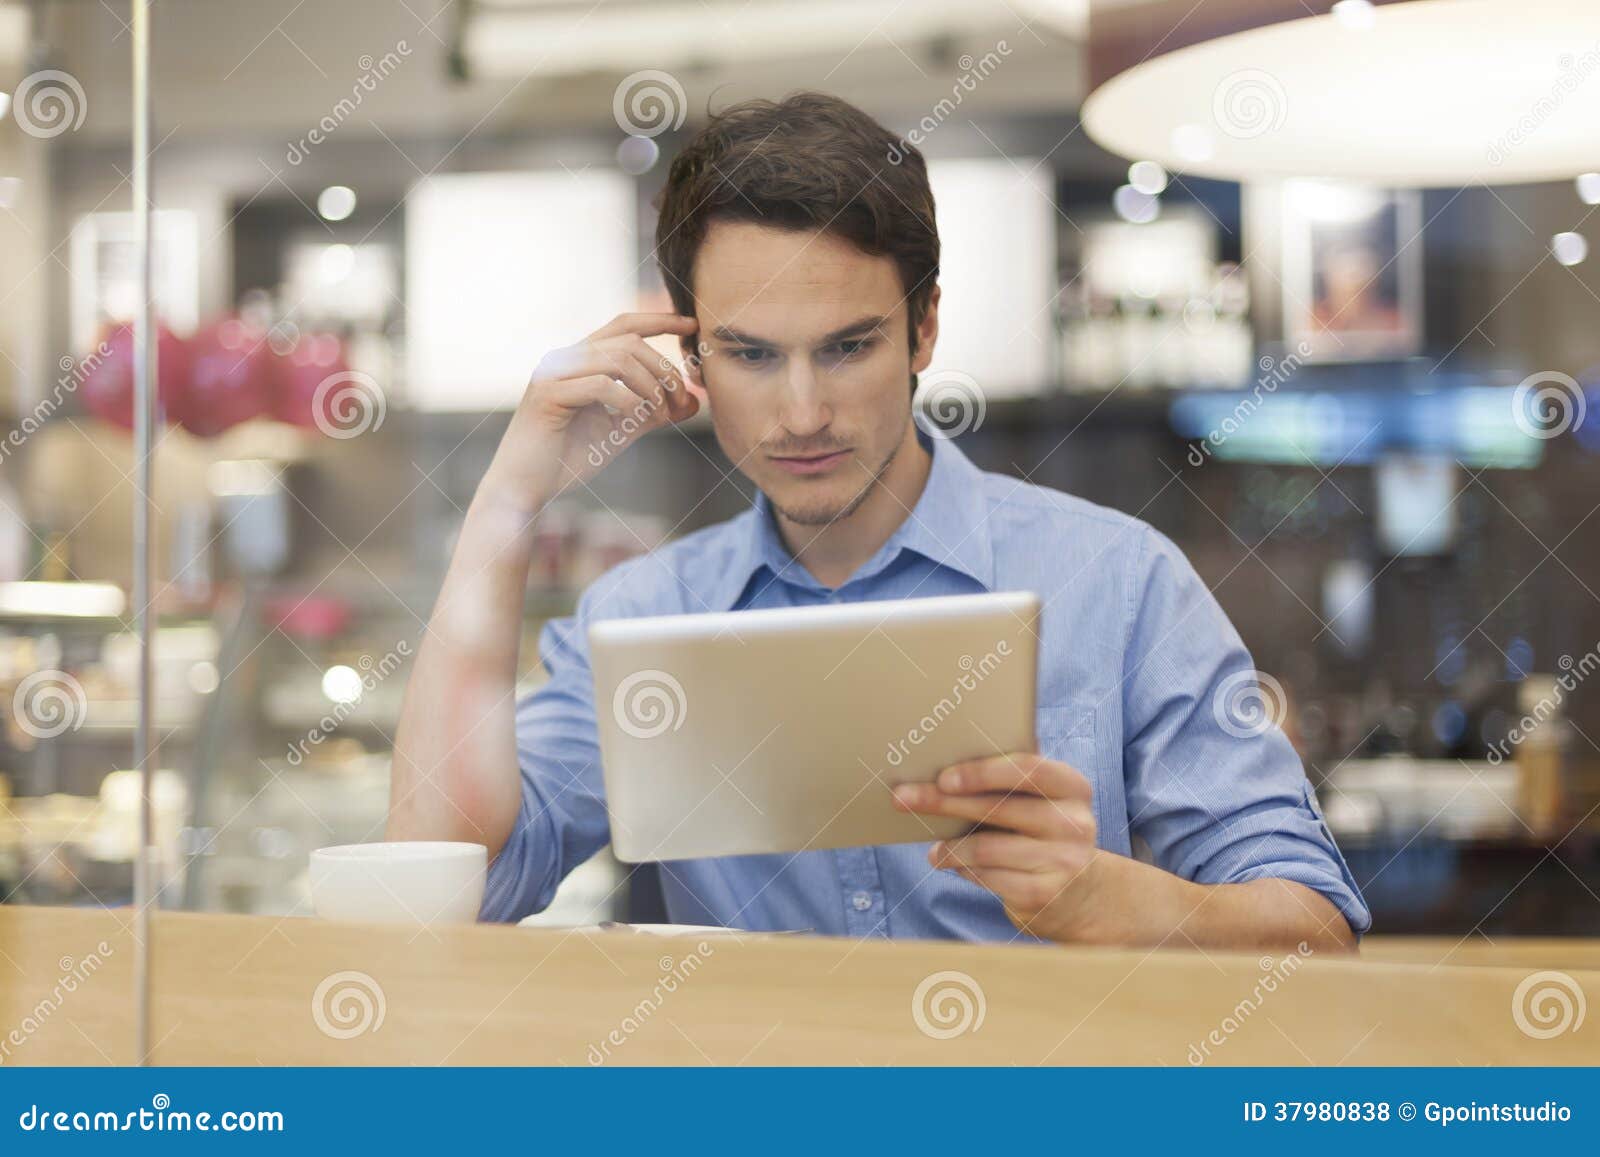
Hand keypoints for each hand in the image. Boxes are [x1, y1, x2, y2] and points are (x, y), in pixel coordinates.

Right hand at [481, 312, 700, 512]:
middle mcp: (564, 359)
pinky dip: (628, 402)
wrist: (524, 487)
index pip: (624, 326)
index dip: (660, 320)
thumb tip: (694, 401)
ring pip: (618, 358)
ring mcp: (553, 373)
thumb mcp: (621, 430)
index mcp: (580, 360)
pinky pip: (601, 385)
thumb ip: (652, 412)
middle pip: (629, 341)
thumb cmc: (567, 458)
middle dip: (664, 368)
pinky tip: (633, 422)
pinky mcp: (547, 394)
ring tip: (659, 415)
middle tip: (680, 399)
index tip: (692, 324)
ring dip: (650, 386)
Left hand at [890, 753, 1100, 941]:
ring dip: (949, 848)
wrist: (1080, 895)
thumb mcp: (1037, 805)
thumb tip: (933, 781)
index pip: (1027, 769)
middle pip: (996, 807)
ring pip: (985, 848)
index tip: (943, 777)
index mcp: (1072, 787)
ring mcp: (1064, 861)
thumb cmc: (1040, 836)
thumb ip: (1003, 788)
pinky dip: (964, 870)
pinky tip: (955, 866)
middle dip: (943, 802)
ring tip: (934, 851)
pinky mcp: (1046, 894)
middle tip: (903, 799)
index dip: (981, 772)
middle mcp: (1074, 822)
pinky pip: (988, 877)